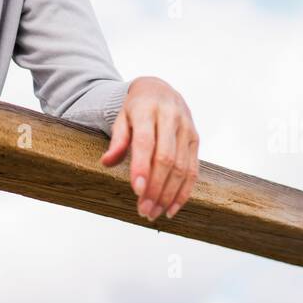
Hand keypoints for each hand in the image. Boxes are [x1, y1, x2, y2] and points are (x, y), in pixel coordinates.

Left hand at [101, 76, 198, 221]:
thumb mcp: (121, 117)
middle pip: (166, 158)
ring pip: (181, 167)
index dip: (142, 167)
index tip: (137, 190)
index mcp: (147, 109)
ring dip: (168, 195)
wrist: (160, 90)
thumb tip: (107, 162)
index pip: (145, 142)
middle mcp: (171, 117)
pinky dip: (183, 192)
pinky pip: (193, 170)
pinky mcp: (195, 139)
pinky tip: (171, 208)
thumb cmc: (136, 108)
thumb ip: (117, 139)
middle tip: (144, 210)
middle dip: (155, 188)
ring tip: (153, 213)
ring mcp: (186, 128)